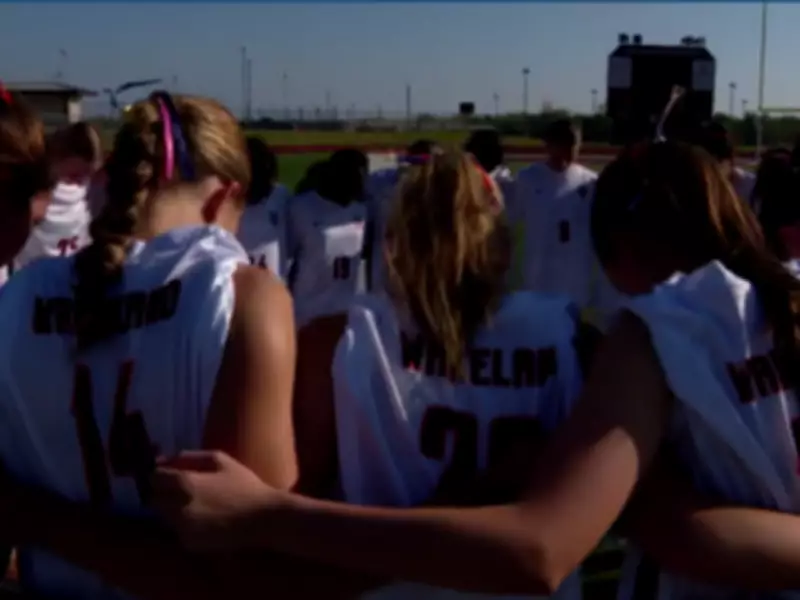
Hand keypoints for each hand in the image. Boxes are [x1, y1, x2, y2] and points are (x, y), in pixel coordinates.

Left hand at [151, 450, 278, 551]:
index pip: (154, 477)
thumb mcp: (221, 460)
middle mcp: (177, 506)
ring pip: (164, 516)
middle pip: (154, 499)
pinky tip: (204, 521)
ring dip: (172, 510)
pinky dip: (184, 525)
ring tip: (195, 506)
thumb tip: (164, 459)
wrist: (263, 518)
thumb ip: (189, 456)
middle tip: (181, 492)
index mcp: (184, 483)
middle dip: (163, 494)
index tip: (170, 476)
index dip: (161, 475)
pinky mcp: (188, 543)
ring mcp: (181, 527)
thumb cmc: (245, 485)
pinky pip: (177, 531)